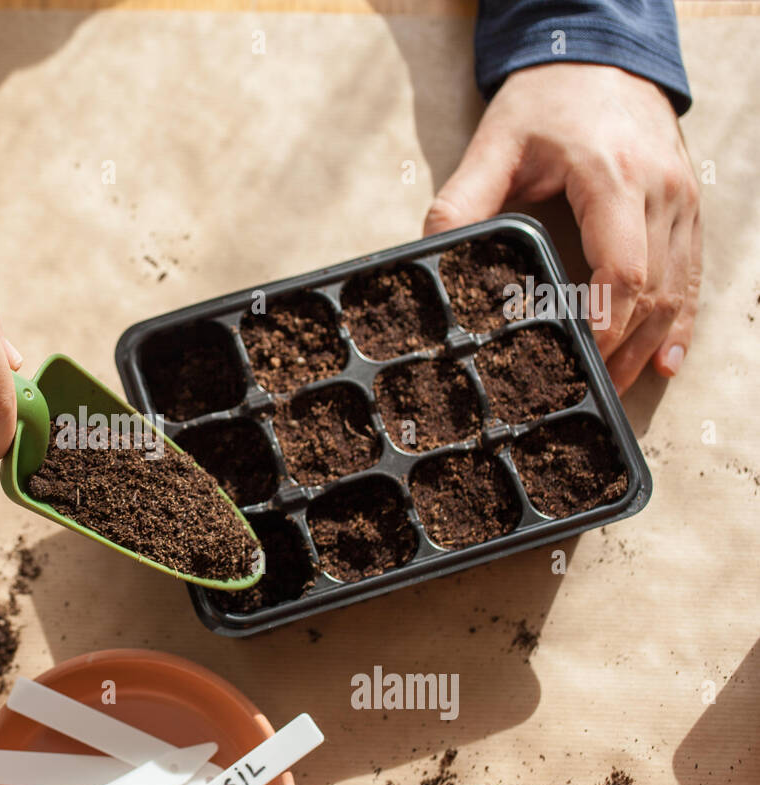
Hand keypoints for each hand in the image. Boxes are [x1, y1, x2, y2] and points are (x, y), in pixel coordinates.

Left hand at [424, 63, 700, 393]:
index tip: (579, 360)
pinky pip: (694, 271)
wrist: (598, 53)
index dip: (604, 324)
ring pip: (677, 286)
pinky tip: (669, 359)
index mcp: (611, 179)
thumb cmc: (546, 99)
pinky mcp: (688, 203)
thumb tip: (431, 257)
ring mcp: (681, 198)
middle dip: (624, 347)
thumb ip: (463, 203)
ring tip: (620, 387)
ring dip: (652, 343)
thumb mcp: (495, 144)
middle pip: (654, 289)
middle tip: (591, 389)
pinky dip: (682, 319)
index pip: (621, 270)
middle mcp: (657, 191)